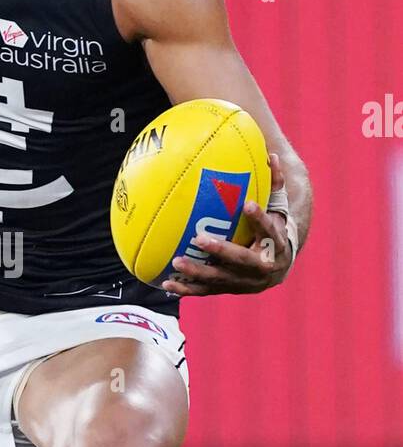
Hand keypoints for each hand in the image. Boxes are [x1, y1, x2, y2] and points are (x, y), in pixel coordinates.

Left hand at [162, 153, 292, 297]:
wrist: (279, 266)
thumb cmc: (273, 229)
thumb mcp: (279, 209)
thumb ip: (273, 185)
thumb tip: (272, 155)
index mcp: (275, 244)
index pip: (269, 230)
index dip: (259, 218)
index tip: (248, 205)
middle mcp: (261, 266)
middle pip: (241, 260)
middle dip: (221, 251)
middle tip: (199, 239)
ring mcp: (244, 282)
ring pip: (220, 279)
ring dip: (197, 272)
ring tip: (176, 262)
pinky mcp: (229, 290)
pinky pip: (206, 291)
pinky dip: (187, 288)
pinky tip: (167, 283)